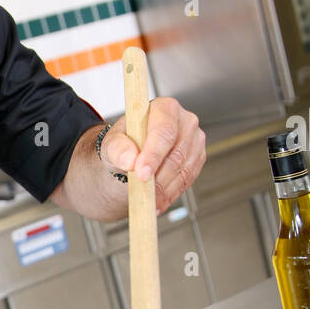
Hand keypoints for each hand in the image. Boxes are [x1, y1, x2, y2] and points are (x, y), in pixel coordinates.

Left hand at [99, 97, 205, 214]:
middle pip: (176, 154)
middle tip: (142, 193)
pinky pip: (188, 179)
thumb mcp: (111, 144)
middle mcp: (185, 121)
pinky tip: (158, 200)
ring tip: (148, 200)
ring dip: (165, 189)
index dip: (154, 155)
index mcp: (164, 108)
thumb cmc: (124, 144)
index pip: (164, 132)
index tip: (142, 174)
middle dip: (158, 178)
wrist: (132, 154)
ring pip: (184, 170)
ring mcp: (195, 140)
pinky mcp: (198, 158)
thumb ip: (117, 148)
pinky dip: (172, 193)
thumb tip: (129, 159)